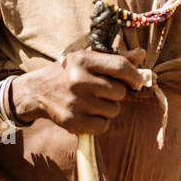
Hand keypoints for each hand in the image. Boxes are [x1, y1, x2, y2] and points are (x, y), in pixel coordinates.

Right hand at [11, 47, 146, 135]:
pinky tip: (89, 114)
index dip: (135, 76)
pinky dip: (100, 123)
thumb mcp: (89, 59)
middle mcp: (78, 80)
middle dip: (117, 93)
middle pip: (119, 92)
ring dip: (109, 108)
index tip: (137, 82)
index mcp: (84, 60)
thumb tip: (142, 54)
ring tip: (93, 102)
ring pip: (113, 110)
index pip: (121, 67)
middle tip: (104, 91)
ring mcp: (74, 102)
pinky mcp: (71, 121)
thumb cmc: (70, 73)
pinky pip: (103, 126)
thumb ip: (117, 58)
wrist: (38, 91)